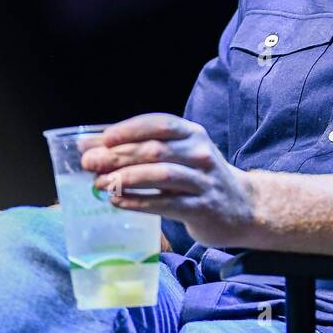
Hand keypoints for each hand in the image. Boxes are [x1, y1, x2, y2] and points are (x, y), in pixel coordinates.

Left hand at [81, 113, 255, 247]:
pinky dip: (137, 202)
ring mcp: (202, 181)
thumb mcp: (179, 155)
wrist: (242, 207)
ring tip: (98, 184)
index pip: (160, 124)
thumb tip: (89, 146)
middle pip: (155, 150)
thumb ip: (139, 148)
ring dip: (125, 178)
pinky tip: (117, 202)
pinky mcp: (200, 208)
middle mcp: (200, 153)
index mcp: (193, 134)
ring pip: (160, 175)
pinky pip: (165, 204)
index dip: (130, 130)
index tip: (103, 139)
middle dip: (118, 155)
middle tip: (89, 163)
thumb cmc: (199, 177)